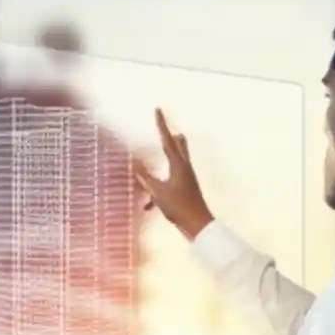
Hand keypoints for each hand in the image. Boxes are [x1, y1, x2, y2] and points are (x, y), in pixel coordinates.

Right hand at [133, 108, 214, 240]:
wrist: (198, 225)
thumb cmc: (178, 207)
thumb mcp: (158, 192)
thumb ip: (147, 178)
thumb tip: (136, 165)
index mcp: (178, 165)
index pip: (167, 140)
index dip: (161, 125)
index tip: (157, 109)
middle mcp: (184, 168)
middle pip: (179, 146)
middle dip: (171, 136)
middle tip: (166, 126)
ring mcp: (186, 179)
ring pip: (176, 162)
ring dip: (168, 156)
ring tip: (164, 149)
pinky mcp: (186, 190)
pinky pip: (170, 183)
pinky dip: (159, 189)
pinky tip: (148, 206)